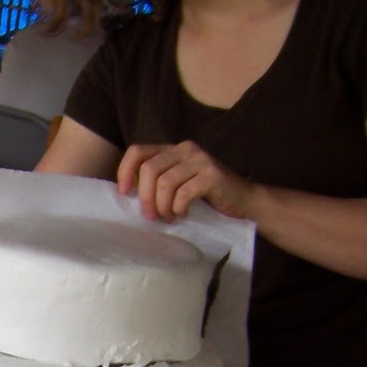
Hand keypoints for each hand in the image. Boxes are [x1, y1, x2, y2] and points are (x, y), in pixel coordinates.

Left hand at [117, 141, 258, 221]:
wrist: (243, 201)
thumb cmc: (205, 197)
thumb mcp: (176, 184)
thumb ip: (155, 181)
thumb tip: (125, 192)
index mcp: (172, 149)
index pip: (137, 151)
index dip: (125, 172)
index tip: (124, 193)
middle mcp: (185, 149)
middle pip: (149, 169)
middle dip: (144, 197)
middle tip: (150, 216)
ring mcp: (200, 159)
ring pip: (164, 182)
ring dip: (162, 206)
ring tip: (168, 218)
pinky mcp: (212, 175)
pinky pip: (184, 193)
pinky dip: (178, 208)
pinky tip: (183, 214)